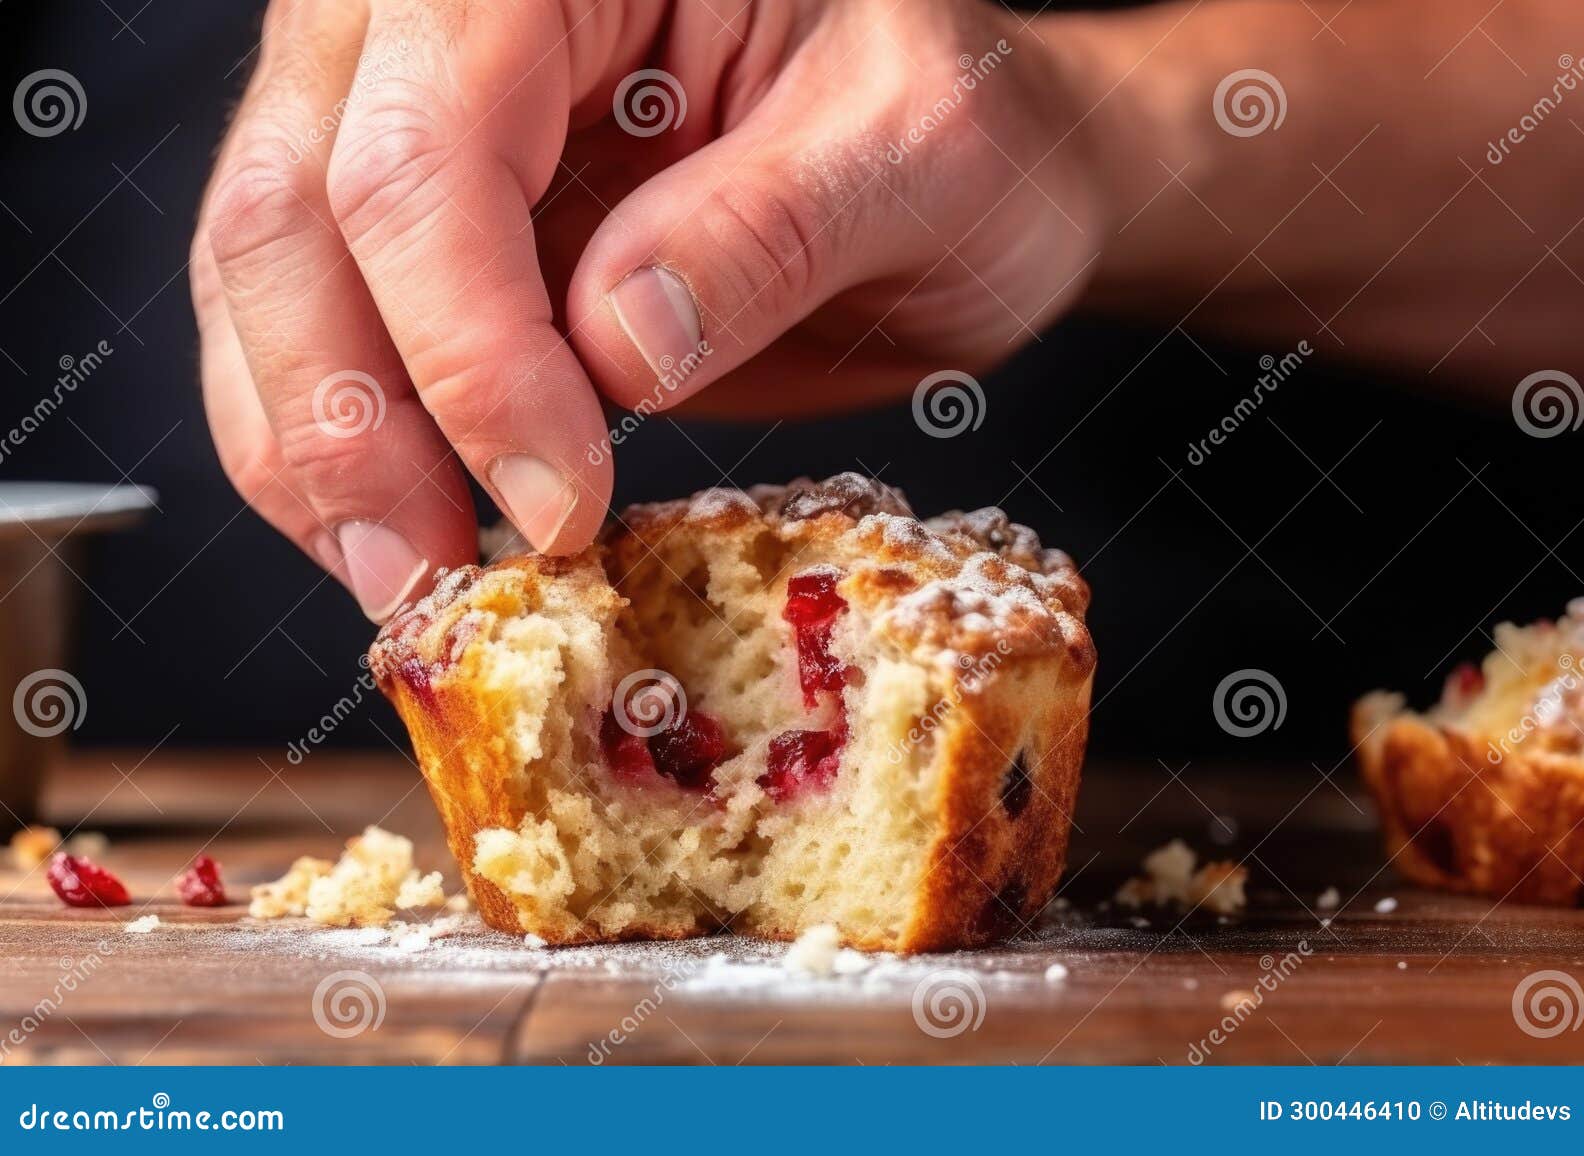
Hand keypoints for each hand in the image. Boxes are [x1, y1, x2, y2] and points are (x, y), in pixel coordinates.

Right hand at [191, 0, 1105, 619]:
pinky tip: (401, 527)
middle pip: (300, 206)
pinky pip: (318, 314)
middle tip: (426, 582)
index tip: (555, 505)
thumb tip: (610, 349)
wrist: (956, 147)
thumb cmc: (959, 122)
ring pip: (268, 268)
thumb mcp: (919, 153)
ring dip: (316, 446)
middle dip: (350, 419)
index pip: (436, 144)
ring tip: (405, 582)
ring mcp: (414, 97)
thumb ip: (769, 229)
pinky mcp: (424, 205)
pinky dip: (337, 435)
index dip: (469, 349)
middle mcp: (451, 4)